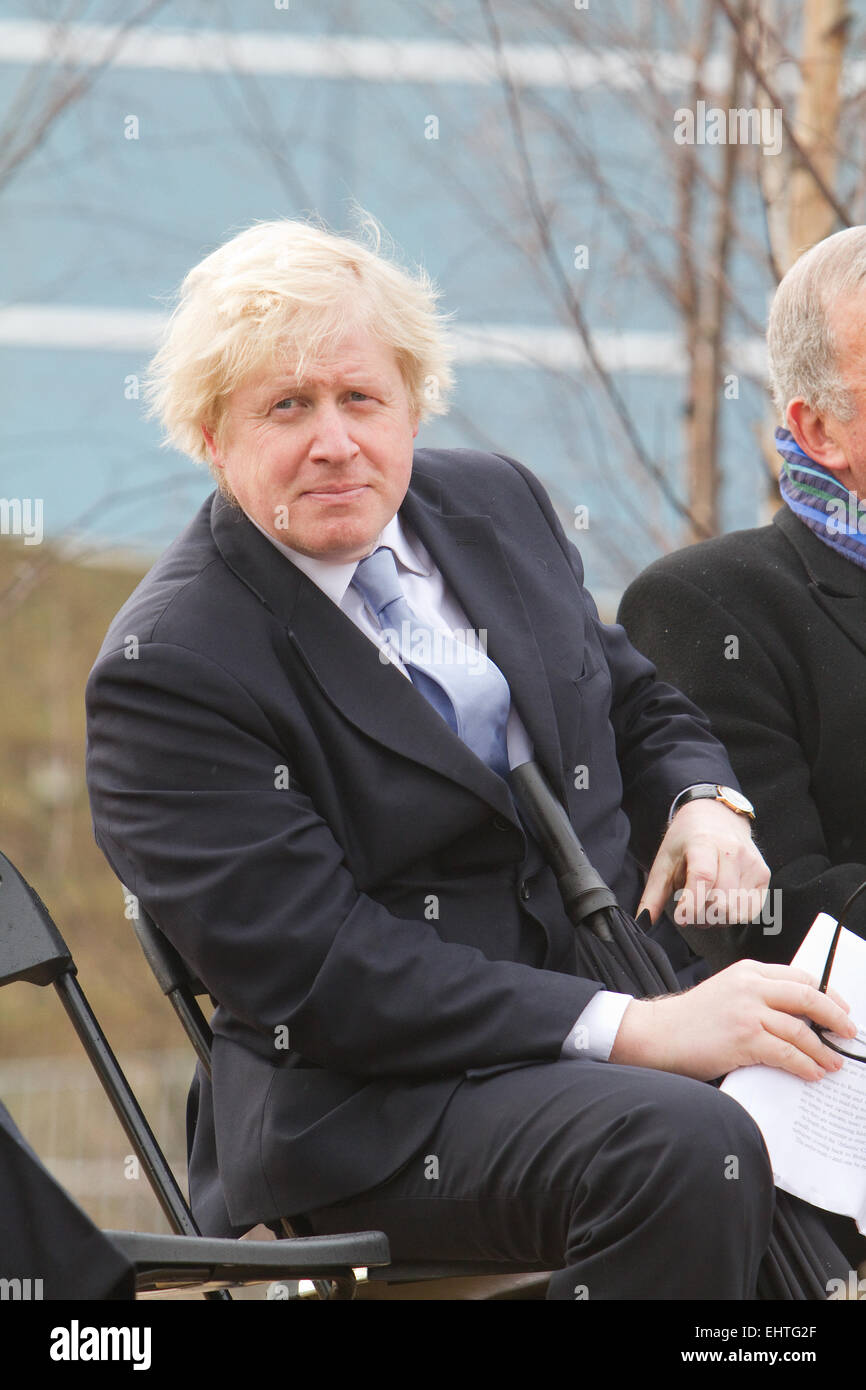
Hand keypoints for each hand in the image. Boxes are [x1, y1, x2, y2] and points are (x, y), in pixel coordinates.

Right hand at [609, 959, 856, 1081]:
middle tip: (848, 1032)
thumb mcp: (727, 993)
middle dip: (835, 1016)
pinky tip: (812, 1073)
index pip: (800, 977)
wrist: (657, 1034)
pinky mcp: (743, 1038)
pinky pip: (786, 1052)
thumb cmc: (690, 1020)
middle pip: (807, 996)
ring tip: (834, 1063)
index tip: (840, 1010)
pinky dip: (805, 1064)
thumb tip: (798, 1018)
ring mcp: (747, 1011)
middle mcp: (750, 985)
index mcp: (748, 970)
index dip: (827, 995)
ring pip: (800, 1028)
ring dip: (823, 1049)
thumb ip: (758, 996)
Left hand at [637, 798, 769, 926]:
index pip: (703, 877)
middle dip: (702, 916)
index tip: (681, 917)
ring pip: (736, 910)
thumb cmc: (686, 840)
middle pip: (721, 901)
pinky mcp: (763, 873)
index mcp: (704, 843)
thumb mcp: (664, 862)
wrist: (716, 816)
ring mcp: (751, 862)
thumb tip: (643, 922)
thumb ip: (653, 894)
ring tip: (706, 905)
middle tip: (690, 911)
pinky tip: (722, 903)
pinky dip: (734, 915)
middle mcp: (732, 851)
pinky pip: (750, 910)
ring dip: (718, 919)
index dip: (692, 903)